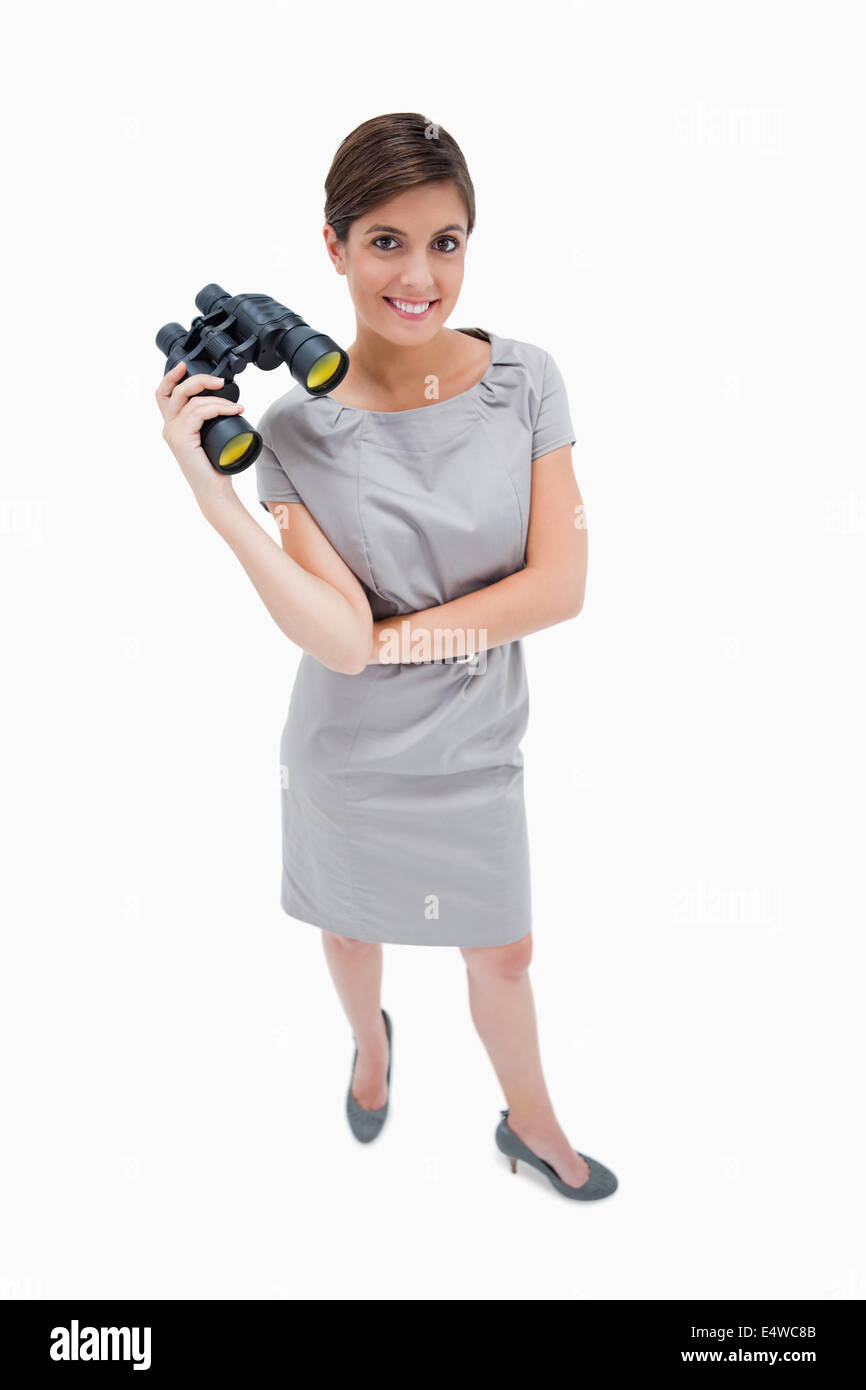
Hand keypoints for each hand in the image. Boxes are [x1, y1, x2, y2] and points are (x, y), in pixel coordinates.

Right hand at [155, 360, 245, 508]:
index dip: (172, 377)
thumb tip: (225, 404)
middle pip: (176, 391)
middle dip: (198, 380)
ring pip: (192, 401)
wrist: (215, 490)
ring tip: (236, 407)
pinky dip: (218, 408)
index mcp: (173, 426)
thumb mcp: (211, 437)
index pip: (164, 394)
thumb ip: (209, 421)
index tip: (184, 365)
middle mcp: (169, 428)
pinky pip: (198, 412)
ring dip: (218, 400)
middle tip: (220, 381)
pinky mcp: (181, 438)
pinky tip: (232, 411)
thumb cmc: (215, 467)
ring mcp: (173, 433)